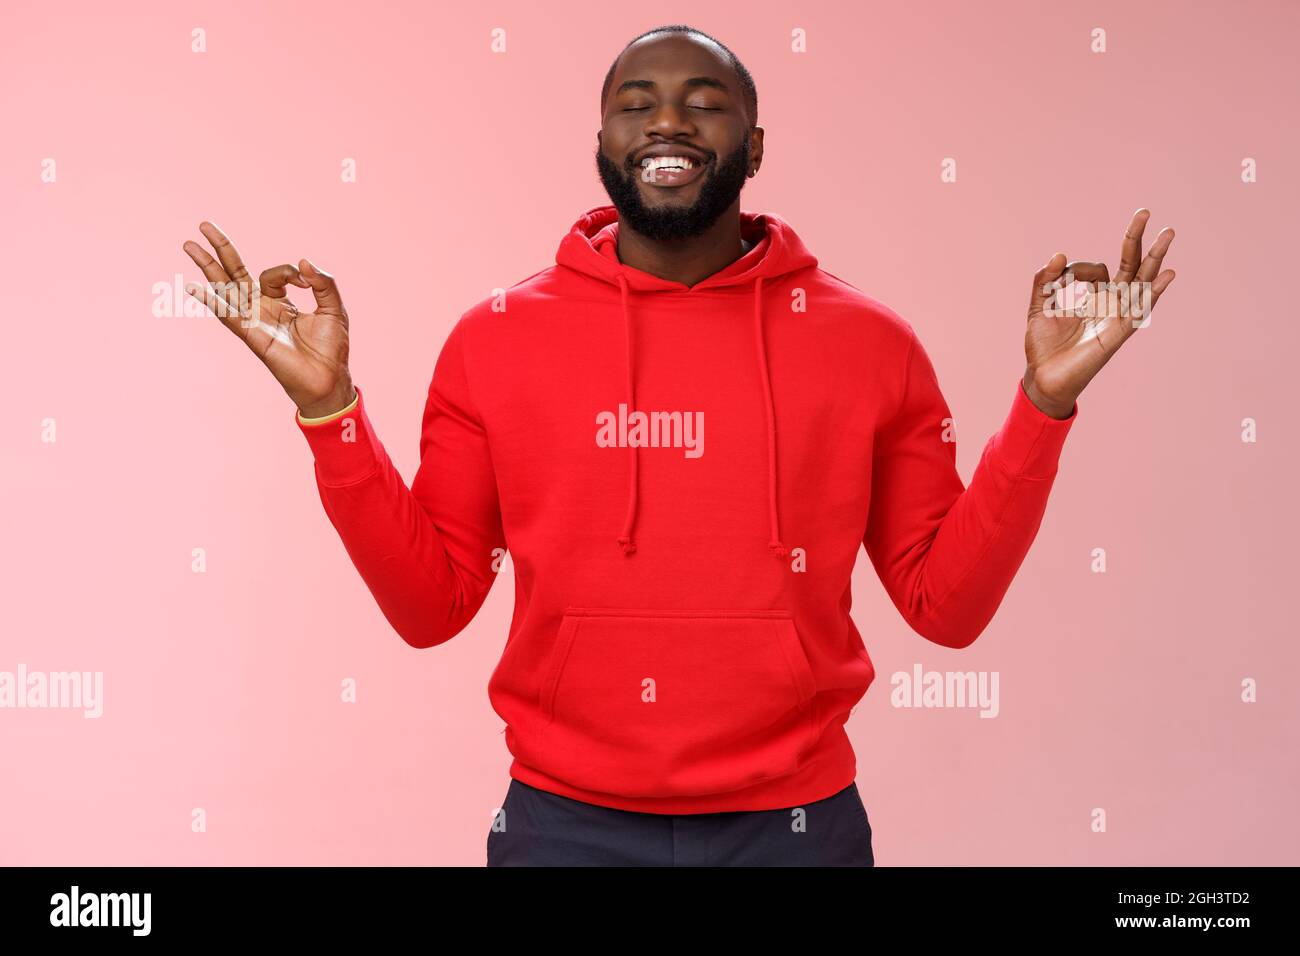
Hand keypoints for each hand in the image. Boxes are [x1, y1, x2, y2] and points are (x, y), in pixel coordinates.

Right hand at [182, 221, 355, 417]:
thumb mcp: (333, 308)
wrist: (330, 379)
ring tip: (189, 244)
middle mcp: (262, 309)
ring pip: (226, 289)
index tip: (308, 282)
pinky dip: (213, 302)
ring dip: (208, 267)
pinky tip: (195, 288)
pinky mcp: (253, 336)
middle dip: (221, 249)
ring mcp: (254, 321)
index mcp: (279, 301)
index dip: (291, 272)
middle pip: (235, 273)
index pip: (275, 273)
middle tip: (204, 225)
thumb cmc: (331, 348)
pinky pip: (229, 316)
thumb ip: (323, 283)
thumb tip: (304, 262)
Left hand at [1022, 208, 1175, 417]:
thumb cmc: (1043, 345)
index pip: (1095, 268)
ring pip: (1140, 281)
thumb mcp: (1038, 305)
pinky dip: (1153, 291)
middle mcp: (1110, 303)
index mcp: (1093, 297)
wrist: (1043, 377)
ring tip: (1168, 233)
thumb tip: (1060, 254)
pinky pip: (1139, 309)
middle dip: (1136, 239)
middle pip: (1130, 265)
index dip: (1077, 269)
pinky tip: (1168, 274)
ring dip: (1154, 257)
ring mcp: (1117, 316)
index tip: (1060, 283)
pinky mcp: (1117, 332)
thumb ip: (1045, 280)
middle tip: (1144, 212)